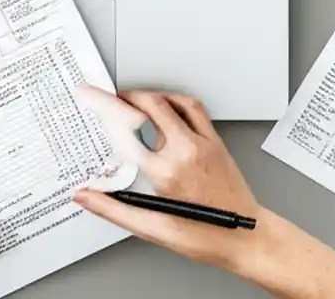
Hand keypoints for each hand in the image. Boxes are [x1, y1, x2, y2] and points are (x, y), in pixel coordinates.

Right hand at [73, 90, 267, 274]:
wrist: (248, 238)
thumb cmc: (206, 237)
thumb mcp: (153, 228)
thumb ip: (115, 209)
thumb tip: (86, 196)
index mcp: (165, 171)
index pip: (125, 131)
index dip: (104, 109)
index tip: (91, 98)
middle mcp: (185, 151)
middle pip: (148, 106)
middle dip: (124, 98)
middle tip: (108, 99)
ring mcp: (203, 143)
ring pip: (172, 102)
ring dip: (149, 96)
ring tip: (133, 101)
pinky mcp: (215, 142)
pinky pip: (194, 109)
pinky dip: (175, 101)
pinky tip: (166, 106)